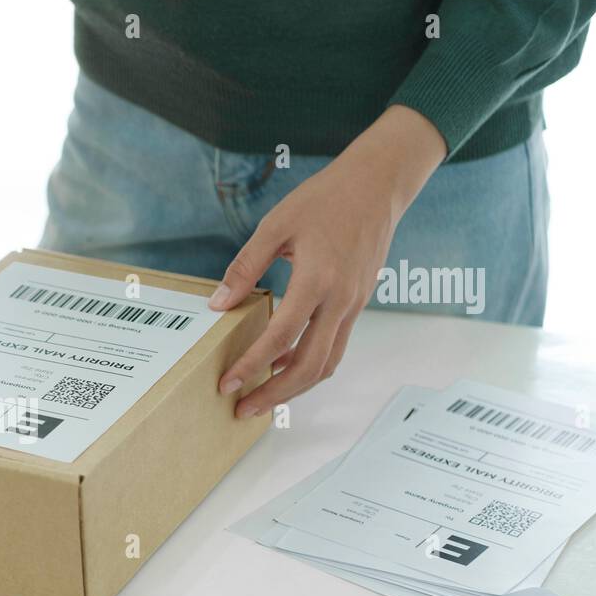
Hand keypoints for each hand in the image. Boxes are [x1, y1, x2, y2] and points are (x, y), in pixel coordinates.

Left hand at [209, 105, 446, 417]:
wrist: (378, 186)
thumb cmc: (325, 199)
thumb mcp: (275, 225)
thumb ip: (245, 267)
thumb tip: (218, 304)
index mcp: (317, 279)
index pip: (280, 336)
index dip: (252, 364)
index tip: (227, 383)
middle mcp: (340, 300)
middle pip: (310, 367)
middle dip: (274, 394)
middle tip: (242, 409)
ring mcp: (353, 306)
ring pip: (326, 363)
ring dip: (294, 387)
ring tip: (261, 397)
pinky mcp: (356, 305)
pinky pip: (334, 347)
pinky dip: (309, 364)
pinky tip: (283, 363)